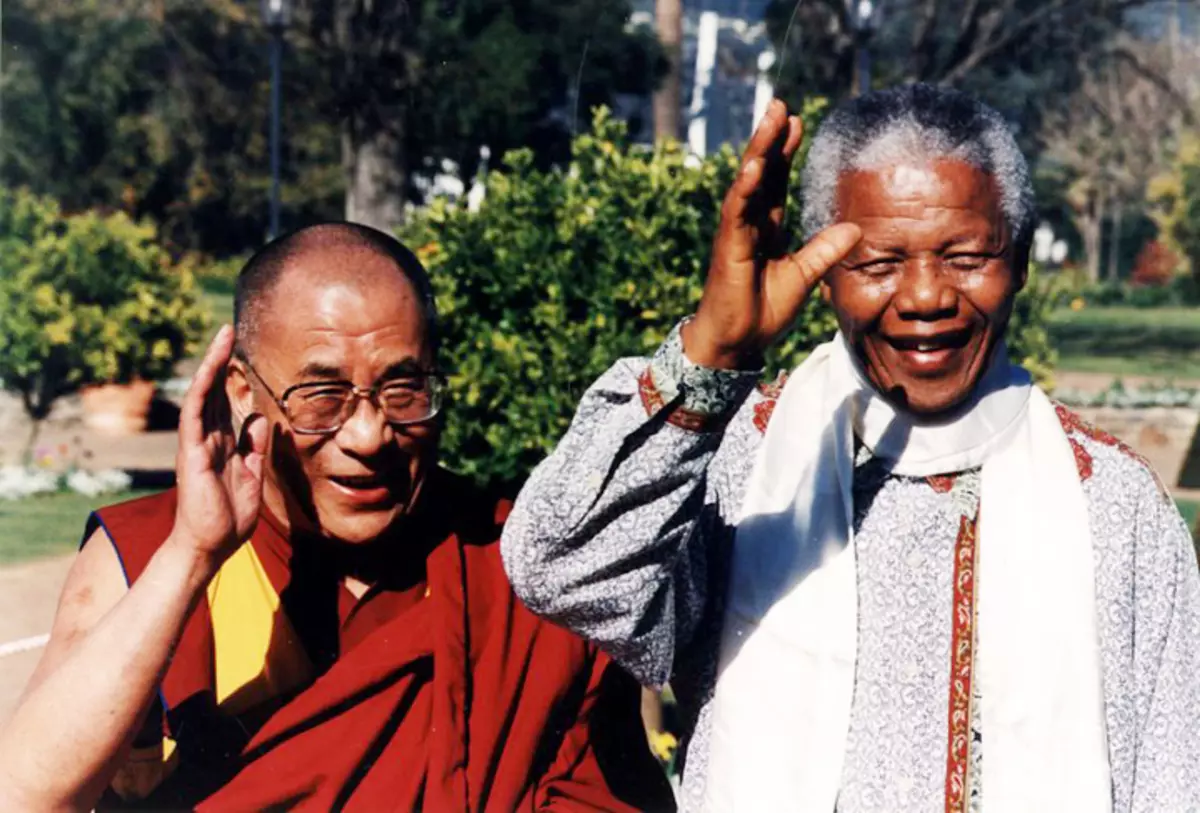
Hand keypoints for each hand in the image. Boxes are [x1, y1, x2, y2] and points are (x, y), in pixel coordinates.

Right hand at [169, 325, 266, 566]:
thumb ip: (254, 447)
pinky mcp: (191, 452)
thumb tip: (259, 417)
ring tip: (222, 335)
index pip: (224, 401)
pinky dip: (201, 389)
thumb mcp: (251, 475)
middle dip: (221, 359)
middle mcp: (206, 438)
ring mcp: (196, 443)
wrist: (210, 546)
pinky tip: (208, 368)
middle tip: (229, 328)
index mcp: (221, 444)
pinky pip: (194, 414)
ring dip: (212, 364)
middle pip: (212, 390)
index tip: (241, 350)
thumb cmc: (228, 518)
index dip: (231, 376)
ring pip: (202, 394)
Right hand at [682, 99, 861, 368]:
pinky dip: (745, 188)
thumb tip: (856, 228)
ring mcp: (735, 233)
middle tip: (781, 103)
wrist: (735, 342)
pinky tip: (755, 165)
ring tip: (771, 119)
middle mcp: (747, 224)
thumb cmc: (761, 311)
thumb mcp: (803, 277)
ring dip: (759, 150)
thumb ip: (825, 250)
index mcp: (763, 228)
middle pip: (760, 172)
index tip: (798, 121)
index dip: (785, 152)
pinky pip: (737, 212)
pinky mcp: (727, 247)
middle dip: (770, 138)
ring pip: (747, 182)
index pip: (775, 182)